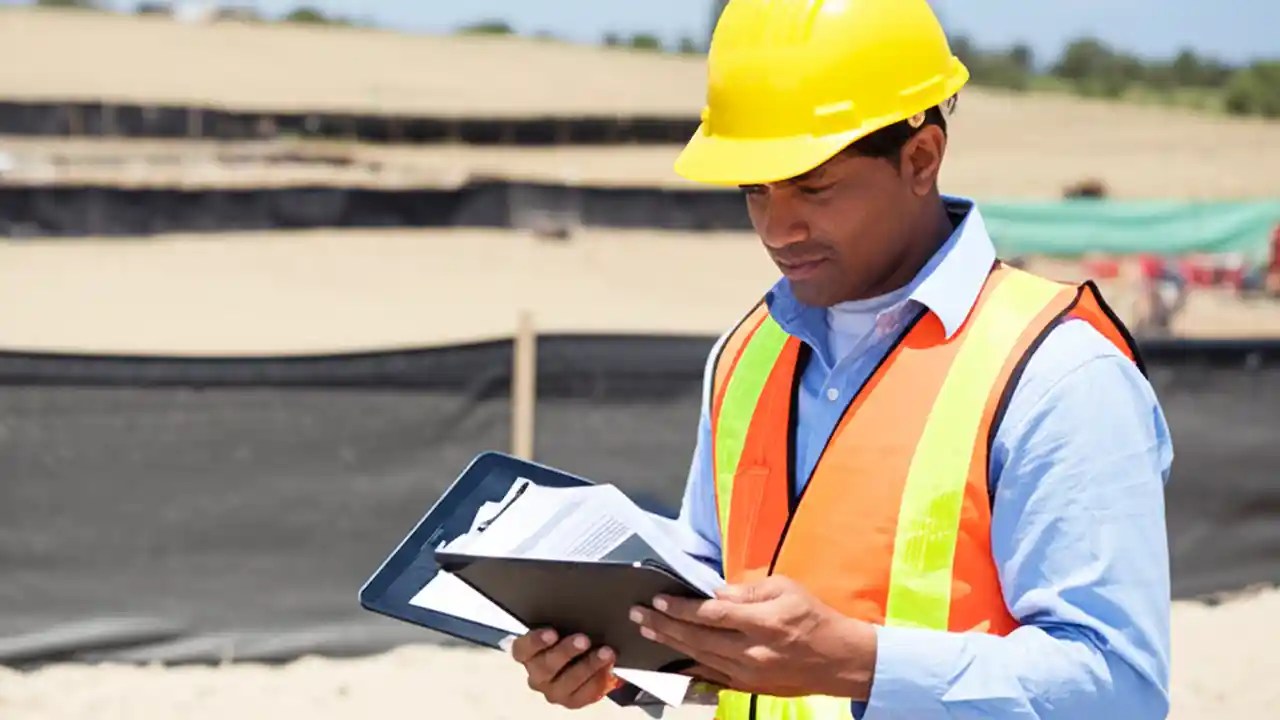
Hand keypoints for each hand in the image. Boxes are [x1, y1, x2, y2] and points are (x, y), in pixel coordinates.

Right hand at [509, 629, 618, 708]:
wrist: (582, 659)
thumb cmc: (567, 636)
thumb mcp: (562, 626)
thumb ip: (563, 618)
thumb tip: (579, 600)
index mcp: (528, 654)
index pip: (522, 649)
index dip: (535, 642)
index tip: (552, 632)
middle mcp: (537, 675)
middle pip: (546, 666)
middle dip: (566, 652)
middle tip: (584, 639)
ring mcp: (553, 690)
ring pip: (567, 682)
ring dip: (588, 666)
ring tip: (605, 653)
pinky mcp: (571, 701)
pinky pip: (583, 694)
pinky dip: (597, 680)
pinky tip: (608, 668)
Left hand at [630, 576, 876, 698]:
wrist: (840, 660)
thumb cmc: (815, 618)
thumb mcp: (786, 589)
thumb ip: (748, 590)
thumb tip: (716, 591)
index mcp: (763, 622)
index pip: (711, 614)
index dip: (680, 607)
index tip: (657, 598)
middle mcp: (752, 651)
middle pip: (697, 637)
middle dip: (664, 625)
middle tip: (638, 615)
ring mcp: (748, 673)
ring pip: (699, 658)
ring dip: (670, 644)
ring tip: (647, 632)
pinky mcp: (748, 686)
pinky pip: (712, 677)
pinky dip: (689, 668)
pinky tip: (671, 660)